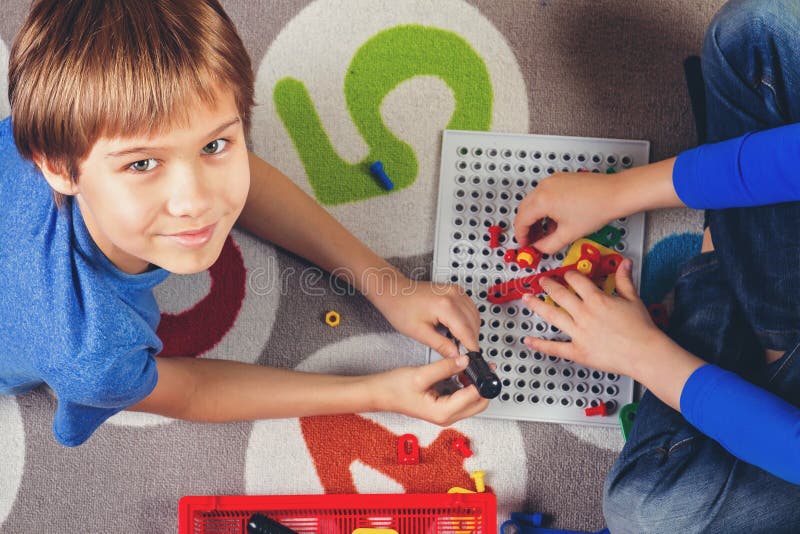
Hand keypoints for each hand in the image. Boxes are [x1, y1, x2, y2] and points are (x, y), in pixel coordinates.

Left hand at [375, 279, 480, 357]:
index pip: (467, 332)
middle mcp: (454, 295)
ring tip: (461, 342)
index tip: (472, 359)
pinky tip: (460, 328)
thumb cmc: (400, 308)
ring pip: (475, 315)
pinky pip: (470, 307)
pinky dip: (469, 319)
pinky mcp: (455, 290)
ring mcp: (456, 290)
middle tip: (464, 353)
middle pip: (474, 323)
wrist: (393, 291)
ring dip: (472, 330)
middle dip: (472, 340)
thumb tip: (456, 356)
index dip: (471, 348)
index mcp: (446, 306)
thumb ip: (441, 345)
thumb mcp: (419, 332)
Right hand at [375, 355, 489, 424]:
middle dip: (482, 385)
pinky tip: (459, 373)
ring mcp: (446, 414)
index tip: (480, 364)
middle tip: (478, 365)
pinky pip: (463, 399)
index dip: (480, 379)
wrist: (379, 395)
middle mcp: (447, 417)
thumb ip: (445, 367)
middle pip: (479, 404)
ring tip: (467, 367)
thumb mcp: (421, 374)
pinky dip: (466, 387)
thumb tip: (465, 361)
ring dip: (474, 385)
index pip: (474, 396)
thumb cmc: (394, 389)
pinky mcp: (443, 408)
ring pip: (473, 402)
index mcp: (443, 412)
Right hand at [514, 171, 624, 252]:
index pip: (521, 220)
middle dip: (526, 227)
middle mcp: (544, 187)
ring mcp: (552, 180)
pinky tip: (555, 218)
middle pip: (524, 209)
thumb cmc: (597, 208)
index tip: (525, 244)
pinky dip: (544, 207)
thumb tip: (540, 248)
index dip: (521, 236)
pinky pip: (544, 194)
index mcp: (542, 200)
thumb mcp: (568, 234)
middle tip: (533, 240)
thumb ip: (548, 245)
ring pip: (533, 201)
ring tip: (546, 231)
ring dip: (535, 217)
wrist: (615, 193)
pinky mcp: (560, 179)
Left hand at [520, 258, 662, 379]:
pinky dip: (540, 345)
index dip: (569, 275)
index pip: (576, 280)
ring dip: (536, 306)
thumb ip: (624, 279)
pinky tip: (528, 340)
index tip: (566, 274)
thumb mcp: (633, 298)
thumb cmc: (641, 329)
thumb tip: (624, 263)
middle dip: (548, 286)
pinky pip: (555, 347)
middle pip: (559, 295)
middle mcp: (584, 314)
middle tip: (541, 281)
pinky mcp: (578, 351)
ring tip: (526, 298)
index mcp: (596, 300)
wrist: (645, 353)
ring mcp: (578, 333)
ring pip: (552, 316)